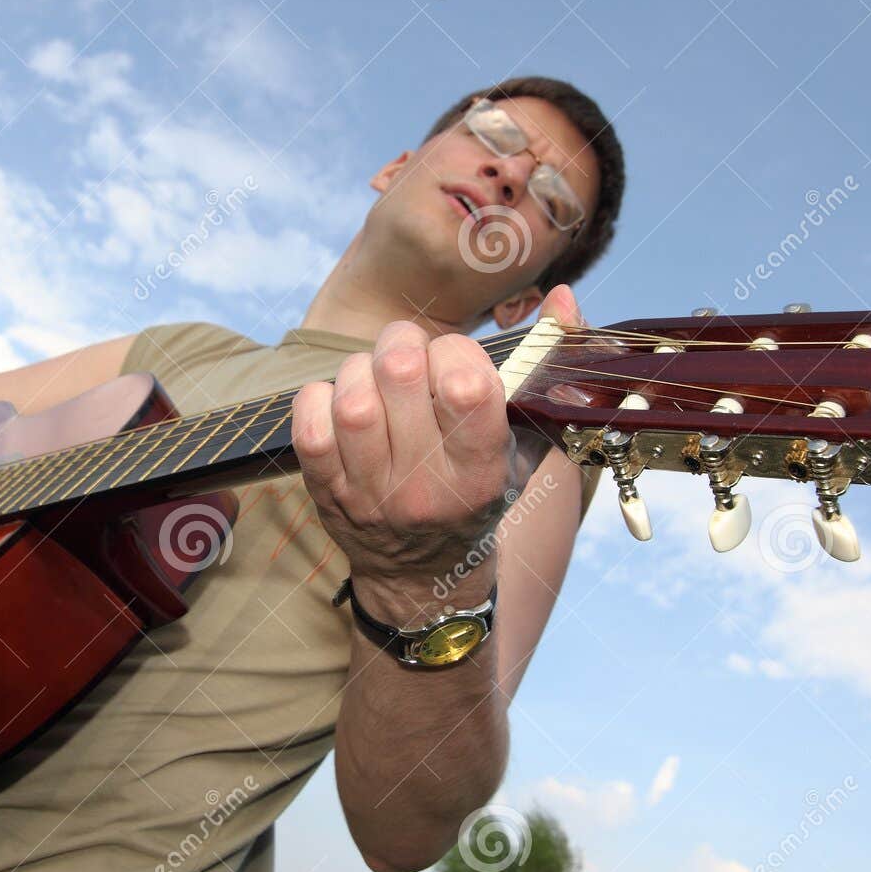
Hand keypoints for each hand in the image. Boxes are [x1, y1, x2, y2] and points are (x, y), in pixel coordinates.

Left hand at [290, 286, 581, 621]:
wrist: (424, 576)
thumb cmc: (480, 493)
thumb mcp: (525, 443)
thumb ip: (547, 366)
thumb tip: (560, 295)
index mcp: (481, 474)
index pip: (466, 387)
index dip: (457, 351)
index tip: (456, 360)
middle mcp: (425, 488)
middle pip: (399, 374)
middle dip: (403, 343)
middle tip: (409, 354)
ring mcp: (371, 494)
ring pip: (352, 396)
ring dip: (361, 369)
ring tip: (376, 380)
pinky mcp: (327, 493)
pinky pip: (310, 422)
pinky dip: (321, 397)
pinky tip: (343, 402)